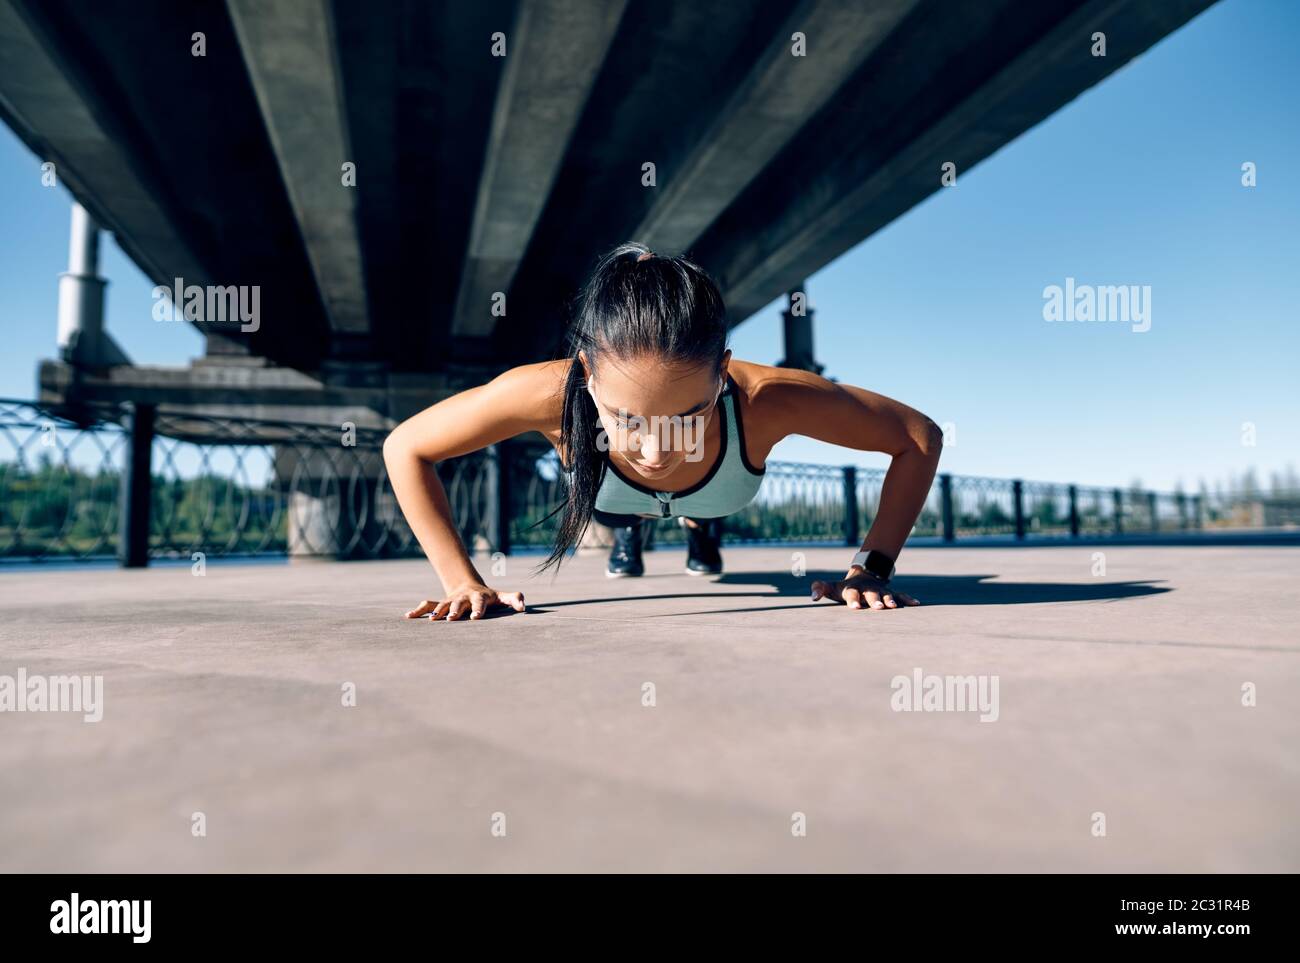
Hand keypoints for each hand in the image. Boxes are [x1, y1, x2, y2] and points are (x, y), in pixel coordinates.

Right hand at [405, 582, 526, 620]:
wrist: (469, 586)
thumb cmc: (489, 596)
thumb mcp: (502, 596)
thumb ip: (514, 599)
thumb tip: (523, 607)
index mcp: (479, 596)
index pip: (480, 602)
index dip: (478, 609)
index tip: (475, 618)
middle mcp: (463, 598)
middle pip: (459, 603)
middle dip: (455, 611)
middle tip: (451, 619)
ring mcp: (451, 600)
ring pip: (443, 605)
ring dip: (437, 612)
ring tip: (431, 621)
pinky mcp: (441, 603)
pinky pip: (428, 605)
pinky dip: (418, 610)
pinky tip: (408, 616)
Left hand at [810, 570, 918, 609]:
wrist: (862, 576)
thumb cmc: (843, 588)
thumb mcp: (831, 587)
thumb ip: (819, 588)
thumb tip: (812, 597)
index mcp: (852, 589)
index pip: (851, 594)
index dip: (853, 600)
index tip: (855, 608)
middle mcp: (867, 589)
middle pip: (871, 595)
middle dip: (874, 600)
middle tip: (877, 608)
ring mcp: (880, 591)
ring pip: (886, 595)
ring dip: (890, 600)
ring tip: (894, 607)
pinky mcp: (890, 593)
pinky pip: (900, 595)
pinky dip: (907, 599)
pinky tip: (916, 604)